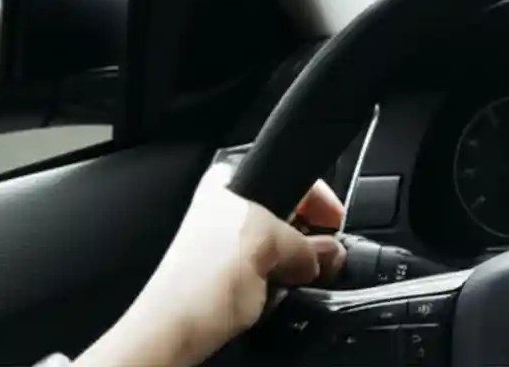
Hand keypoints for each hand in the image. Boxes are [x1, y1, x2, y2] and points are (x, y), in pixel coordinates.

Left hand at [76, 164, 346, 366]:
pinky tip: (283, 292)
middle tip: (327, 256)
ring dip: (298, 263)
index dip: (319, 198)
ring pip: (280, 246)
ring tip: (304, 279)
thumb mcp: (268, 243)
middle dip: (312, 236)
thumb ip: (307, 244)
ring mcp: (225, 244)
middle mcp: (226, 209)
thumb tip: (330, 254)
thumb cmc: (202, 281)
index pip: (288, 176)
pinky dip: (281, 281)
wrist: (171, 332)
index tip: (337, 221)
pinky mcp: (226, 276)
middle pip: (288, 214)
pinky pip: (268, 272)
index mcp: (228, 183)